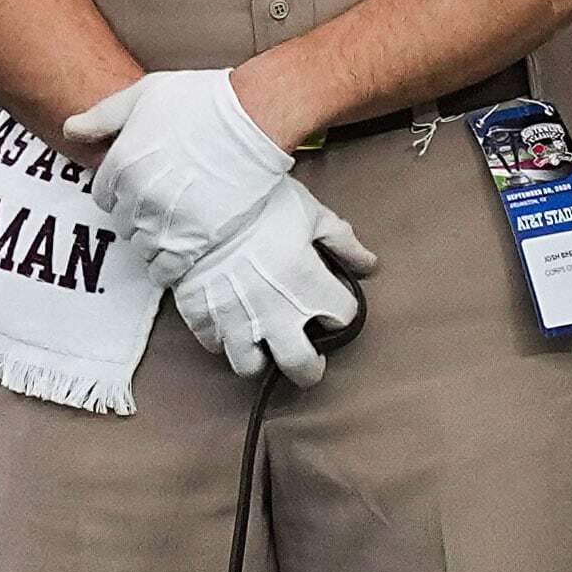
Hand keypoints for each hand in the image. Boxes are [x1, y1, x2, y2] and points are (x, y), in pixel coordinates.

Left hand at [63, 69, 295, 286]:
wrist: (258, 114)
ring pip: (142, 247)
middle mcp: (137, 197)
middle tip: (163, 204)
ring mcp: (165, 220)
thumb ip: (103, 116)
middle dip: (138, 215)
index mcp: (120, 165)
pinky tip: (180, 251)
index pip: (103, 196)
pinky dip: (168, 264)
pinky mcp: (195, 238)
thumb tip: (69, 129)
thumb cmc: (205, 99)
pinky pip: (166, 268)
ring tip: (175, 225)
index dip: (122, 192)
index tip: (141, 187)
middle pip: (123, 222)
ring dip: (154, 240)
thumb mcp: (145, 93)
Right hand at [167, 180, 373, 387]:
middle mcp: (275, 315)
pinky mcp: (202, 318)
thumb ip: (344, 244)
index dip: (341, 313)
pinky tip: (230, 322)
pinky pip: (214, 344)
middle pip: (299, 365)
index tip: (334, 306)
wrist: (202, 202)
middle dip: (309, 370)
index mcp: (309, 287)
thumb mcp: (313, 215)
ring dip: (261, 359)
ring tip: (263, 345)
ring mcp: (235, 321)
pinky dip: (224, 339)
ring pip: (250, 367)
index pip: (342, 318)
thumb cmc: (262, 204)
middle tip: (309, 363)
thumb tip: (369, 265)